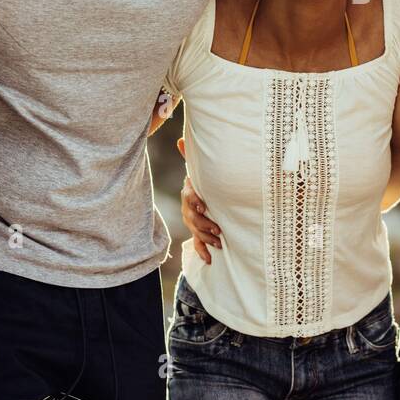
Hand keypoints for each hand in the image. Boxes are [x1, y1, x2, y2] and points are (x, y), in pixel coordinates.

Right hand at [177, 137, 220, 264]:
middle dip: (204, 225)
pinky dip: (203, 252)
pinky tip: (209, 260)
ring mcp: (192, 222)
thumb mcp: (198, 171)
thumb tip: (180, 139)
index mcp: (190, 193)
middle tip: (218, 229)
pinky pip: (197, 244)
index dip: (195, 202)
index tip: (203, 206)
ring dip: (206, 238)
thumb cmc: (203, 182)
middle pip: (192, 219)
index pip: (189, 198)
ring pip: (195, 232)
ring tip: (219, 242)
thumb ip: (190, 156)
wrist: (202, 199)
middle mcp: (188, 209)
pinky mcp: (197, 233)